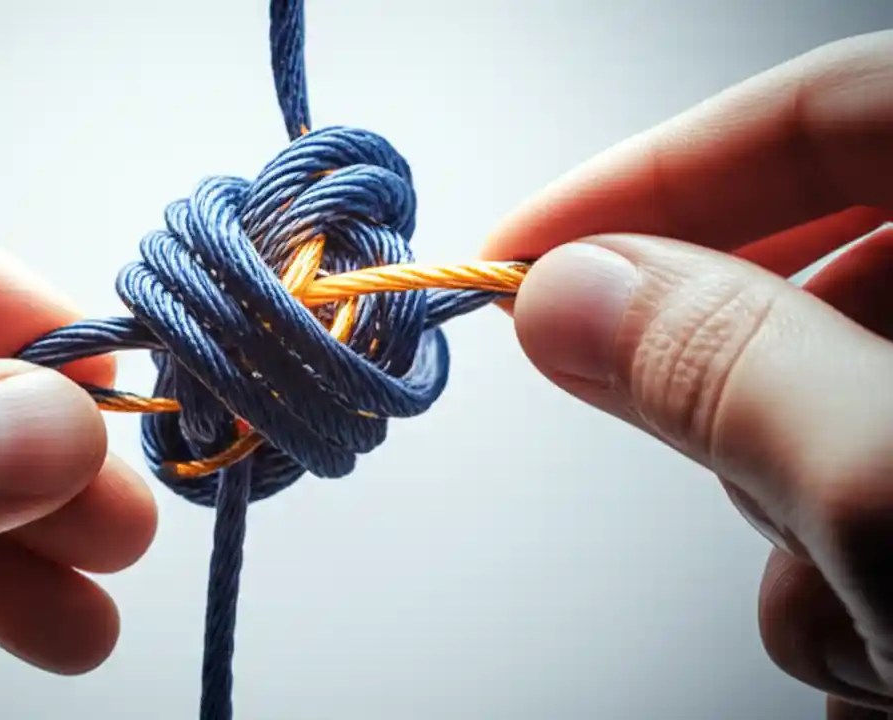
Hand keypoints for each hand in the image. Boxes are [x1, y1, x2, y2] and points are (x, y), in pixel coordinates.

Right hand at [482, 31, 892, 716]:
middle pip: (830, 270)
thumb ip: (724, 366)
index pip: (829, 108)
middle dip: (746, 396)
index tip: (512, 260)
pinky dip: (865, 586)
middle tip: (718, 471)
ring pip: (847, 415)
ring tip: (878, 636)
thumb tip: (566, 294)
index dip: (653, 175)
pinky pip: (890, 503)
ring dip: (808, 529)